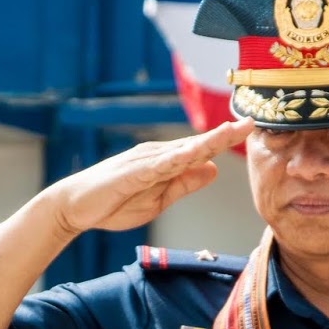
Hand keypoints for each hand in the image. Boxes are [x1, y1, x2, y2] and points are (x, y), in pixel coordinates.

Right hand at [43, 119, 253, 236]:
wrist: (75, 207)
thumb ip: (185, 183)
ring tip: (231, 131)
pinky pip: (160, 165)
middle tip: (252, 121)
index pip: (201, 149)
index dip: (225, 140)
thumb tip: (213, 169)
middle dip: (224, 134)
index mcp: (166, 162)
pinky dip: (179, 158)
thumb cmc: (114, 202)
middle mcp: (158, 155)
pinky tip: (195, 153)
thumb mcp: (159, 199)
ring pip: (183, 150)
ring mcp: (145, 161)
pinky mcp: (132, 173)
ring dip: (207, 140)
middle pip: (197, 144)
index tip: (250, 129)